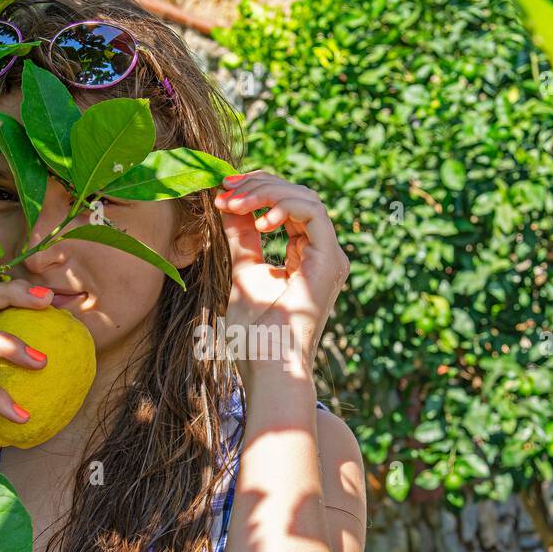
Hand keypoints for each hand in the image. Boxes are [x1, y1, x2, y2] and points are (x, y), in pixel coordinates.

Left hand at [213, 171, 348, 379]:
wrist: (268, 365)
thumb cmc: (256, 333)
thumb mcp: (244, 271)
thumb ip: (242, 237)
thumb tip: (227, 203)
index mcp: (306, 255)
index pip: (287, 206)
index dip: (256, 191)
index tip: (222, 190)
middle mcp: (322, 252)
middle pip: (296, 195)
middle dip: (258, 186)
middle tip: (224, 190)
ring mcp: (330, 256)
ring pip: (305, 197)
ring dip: (266, 192)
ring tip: (234, 203)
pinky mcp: (330, 259)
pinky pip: (312, 212)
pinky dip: (283, 206)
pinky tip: (258, 220)